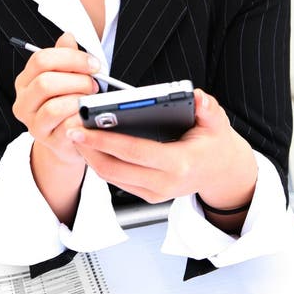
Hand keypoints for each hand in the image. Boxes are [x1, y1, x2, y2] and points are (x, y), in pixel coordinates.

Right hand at [13, 31, 99, 164]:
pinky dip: (81, 118)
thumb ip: (67, 58)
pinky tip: (89, 115)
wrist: (70, 140)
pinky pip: (65, 127)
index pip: (41, 60)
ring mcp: (34, 123)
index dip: (71, 58)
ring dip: (79, 101)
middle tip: (95, 84)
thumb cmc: (70, 103)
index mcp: (26, 80)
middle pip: (45, 82)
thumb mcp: (68, 78)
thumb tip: (68, 36)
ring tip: (91, 100)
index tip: (94, 64)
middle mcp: (24, 102)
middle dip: (77, 80)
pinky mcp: (48, 141)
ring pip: (53, 107)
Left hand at [67, 89, 257, 209]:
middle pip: (115, 169)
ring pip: (112, 177)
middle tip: (71, 129)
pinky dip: (101, 164)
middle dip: (89, 150)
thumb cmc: (215, 144)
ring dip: (91, 158)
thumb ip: (207, 109)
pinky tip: (92, 147)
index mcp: (179, 164)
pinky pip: (118, 181)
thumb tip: (197, 98)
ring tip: (76, 135)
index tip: (83, 128)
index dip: (105, 140)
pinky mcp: (149, 195)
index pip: (134, 152)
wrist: (222, 173)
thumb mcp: (217, 123)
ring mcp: (156, 193)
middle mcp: (165, 183)